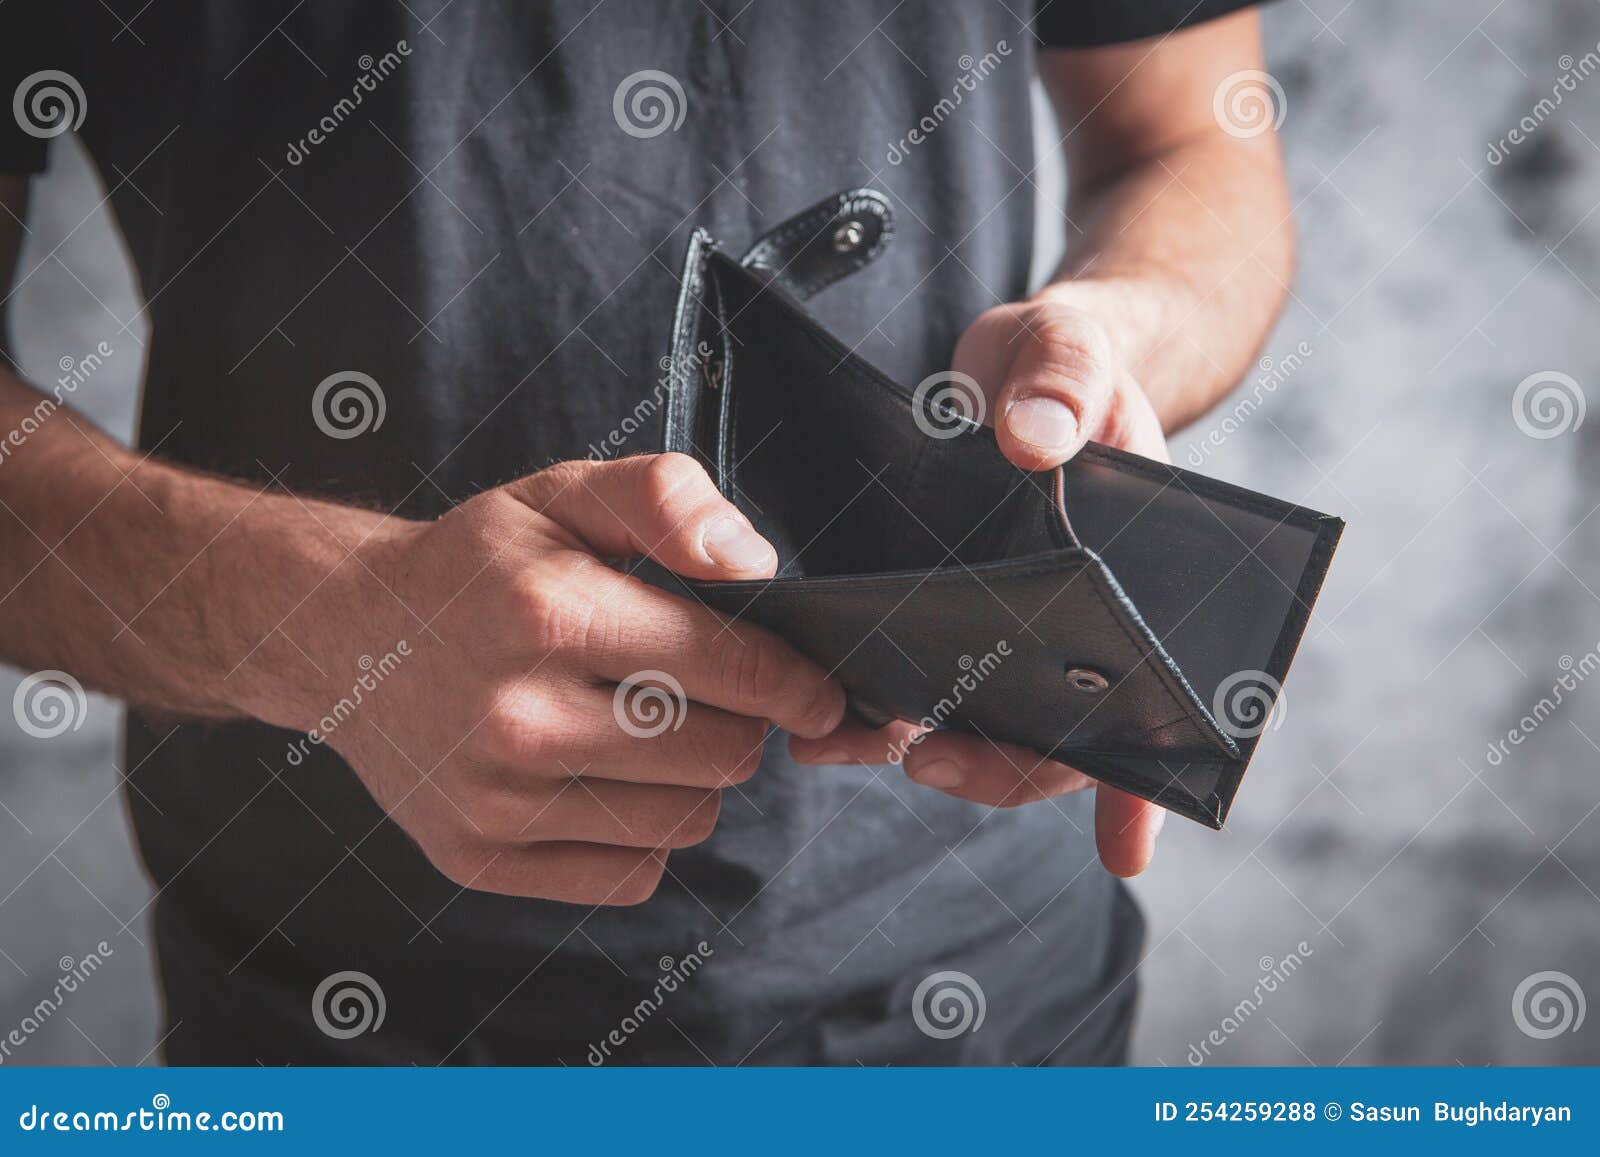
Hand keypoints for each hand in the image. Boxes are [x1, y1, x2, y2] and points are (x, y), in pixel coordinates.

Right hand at [297, 453, 844, 904]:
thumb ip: (665, 498)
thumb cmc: (474, 567)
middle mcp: (518, 716)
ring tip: (645, 730)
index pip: (729, 668)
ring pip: (686, 821)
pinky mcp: (480, 859)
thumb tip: (753, 563)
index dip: (794, 681)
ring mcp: (495, 801)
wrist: (347, 638)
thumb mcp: (561, 495)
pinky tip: (605, 779)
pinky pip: (634, 874)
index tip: (816, 690)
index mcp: (549, 614)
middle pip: (724, 756)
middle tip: (702, 693)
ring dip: (692, 779)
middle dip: (739, 723)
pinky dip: (642, 832)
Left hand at [791, 296, 1168, 876]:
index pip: (1150, 703)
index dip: (1141, 781)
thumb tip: (1035, 440)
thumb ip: (1067, 379)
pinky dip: (885, 711)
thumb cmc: (1071, 365)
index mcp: (1137, 588)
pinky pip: (923, 681)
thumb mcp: (1074, 350)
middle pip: (1056, 736)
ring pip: (983, 724)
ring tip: (850, 743)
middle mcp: (1079, 628)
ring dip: (928, 750)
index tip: (1123, 849)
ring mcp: (1010, 629)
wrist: (1026, 365)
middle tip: (926, 760)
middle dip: (1000, 768)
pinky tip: (833, 722)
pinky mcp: (945, 614)